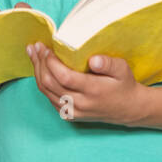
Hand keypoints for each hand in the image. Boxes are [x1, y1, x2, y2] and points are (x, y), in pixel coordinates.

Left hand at [26, 44, 155, 126]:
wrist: (127, 109)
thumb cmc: (124, 85)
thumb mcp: (123, 70)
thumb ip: (109, 63)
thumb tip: (93, 59)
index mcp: (93, 91)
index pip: (63, 77)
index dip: (51, 62)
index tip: (47, 48)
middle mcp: (80, 103)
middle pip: (50, 83)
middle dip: (40, 63)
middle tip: (37, 46)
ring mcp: (72, 111)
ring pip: (46, 91)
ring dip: (37, 71)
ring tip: (34, 53)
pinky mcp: (68, 114)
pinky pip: (48, 97)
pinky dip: (41, 81)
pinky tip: (40, 68)